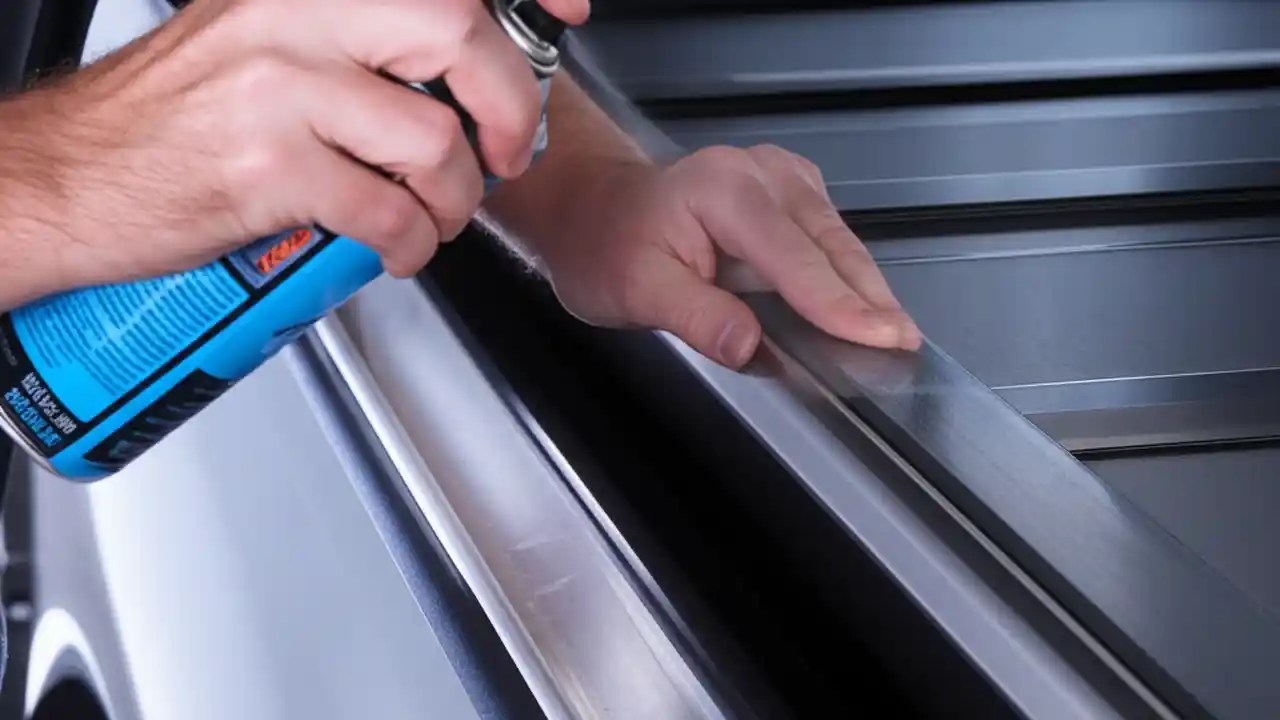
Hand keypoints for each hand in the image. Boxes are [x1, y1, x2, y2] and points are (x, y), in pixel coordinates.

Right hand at [0, 0, 587, 307]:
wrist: (66, 177)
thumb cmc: (163, 118)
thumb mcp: (255, 40)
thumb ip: (347, 38)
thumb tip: (445, 60)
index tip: (562, 12)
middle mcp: (291, 17)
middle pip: (456, 32)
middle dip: (505, 106)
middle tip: (501, 151)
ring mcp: (279, 91)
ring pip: (433, 140)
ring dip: (454, 199)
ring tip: (433, 216)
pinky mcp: (269, 170)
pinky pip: (387, 212)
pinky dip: (410, 245)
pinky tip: (394, 249)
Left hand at [534, 145, 921, 367]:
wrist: (594, 210)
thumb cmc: (607, 245)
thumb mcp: (635, 292)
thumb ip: (697, 318)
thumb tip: (751, 346)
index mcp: (722, 190)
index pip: (795, 257)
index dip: (839, 303)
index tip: (878, 337)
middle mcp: (759, 173)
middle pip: (830, 245)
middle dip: (870, 298)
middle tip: (905, 345)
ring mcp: (779, 177)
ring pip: (838, 239)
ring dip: (867, 289)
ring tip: (896, 336)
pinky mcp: (789, 192)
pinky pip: (828, 237)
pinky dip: (848, 275)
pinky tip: (864, 311)